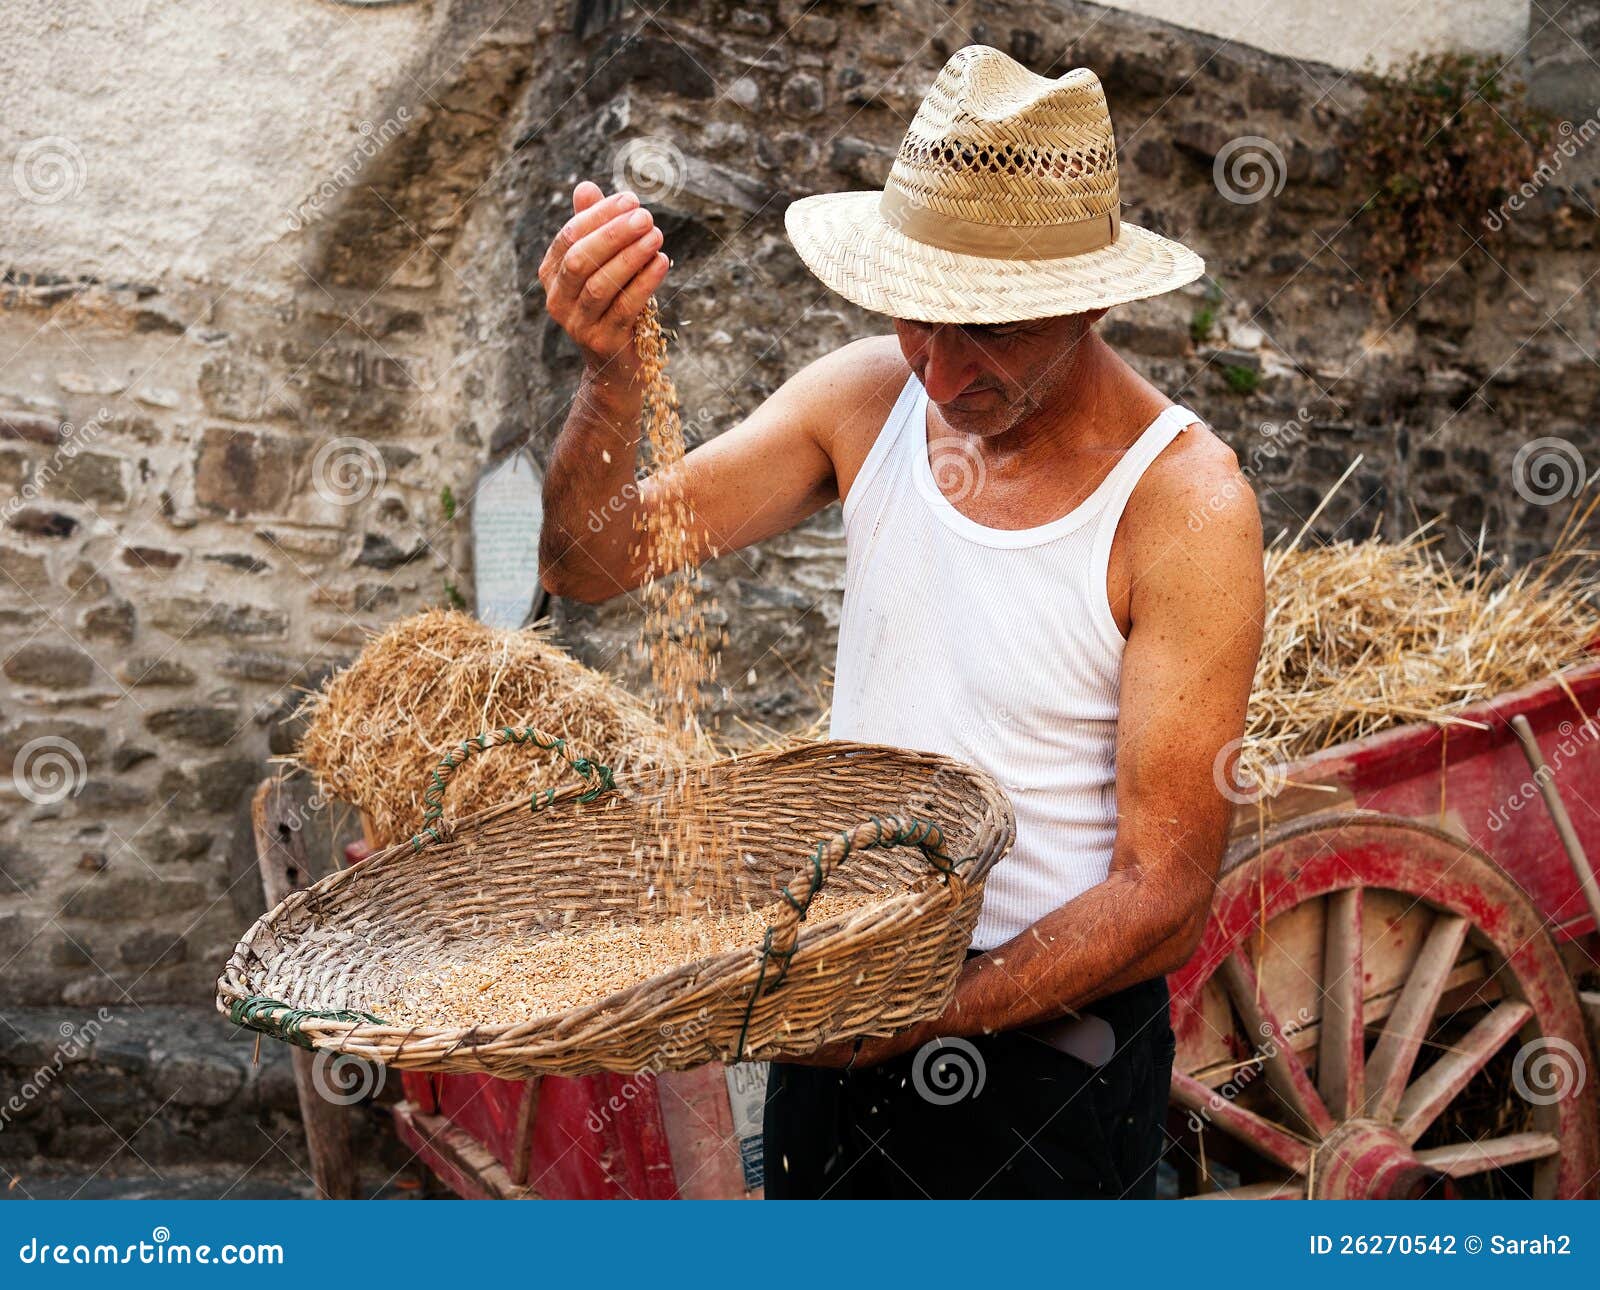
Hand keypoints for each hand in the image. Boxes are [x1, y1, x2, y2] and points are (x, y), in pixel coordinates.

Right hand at [537, 180, 668, 383]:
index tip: (631, 200)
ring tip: (657, 236)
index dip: (598, 216)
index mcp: (551, 275)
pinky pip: (625, 308)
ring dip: (631, 256)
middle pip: (580, 260)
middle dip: (613, 234)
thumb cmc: (610, 303)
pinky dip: (645, 282)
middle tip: (646, 216)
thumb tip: (586, 187)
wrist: (616, 365)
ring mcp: (578, 325)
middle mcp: (557, 301)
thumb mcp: (600, 265)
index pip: (568, 238)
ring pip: (601, 285)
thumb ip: (591, 227)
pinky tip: (662, 262)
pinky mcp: (604, 344)